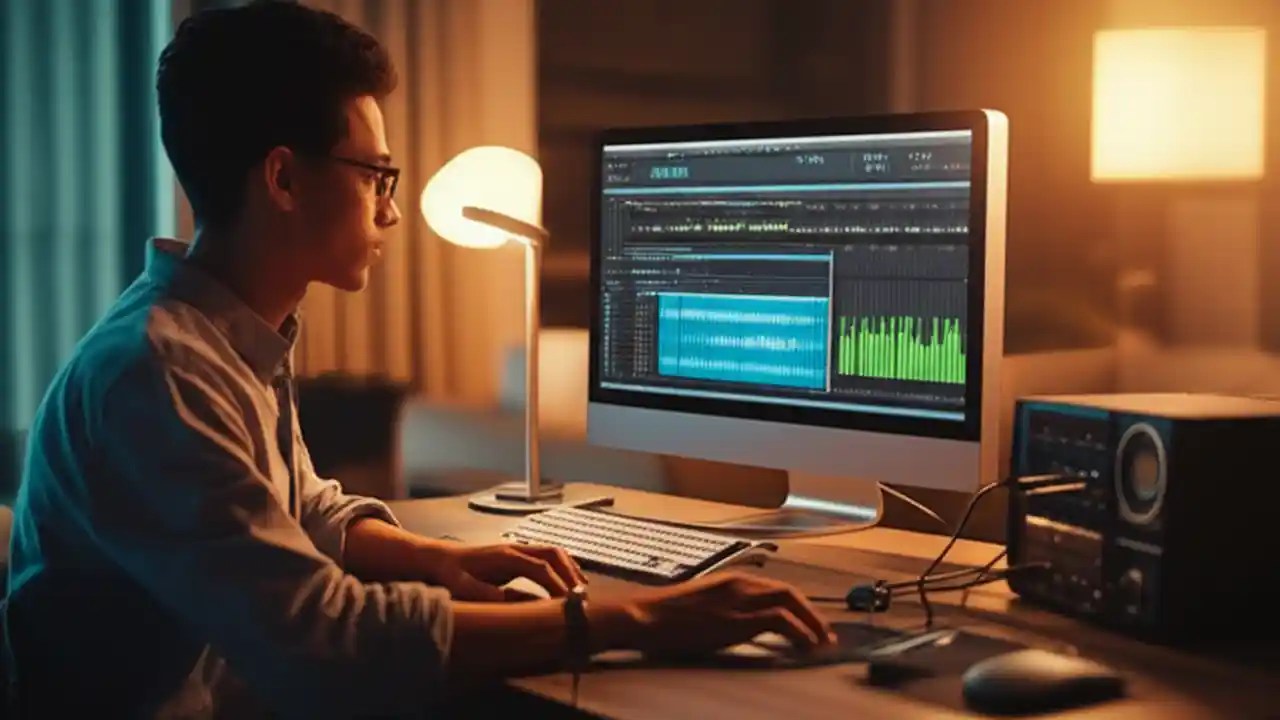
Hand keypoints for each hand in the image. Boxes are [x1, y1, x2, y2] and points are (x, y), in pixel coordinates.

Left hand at [429, 542, 586, 601]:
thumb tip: (510, 601)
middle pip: (553, 554)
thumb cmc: (451, 575)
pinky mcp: (516, 556)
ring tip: (581, 588)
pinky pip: (546, 555)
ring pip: (552, 551)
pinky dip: (561, 565)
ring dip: (569, 567)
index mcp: (505, 556)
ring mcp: (517, 549)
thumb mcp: (463, 587)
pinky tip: (567, 579)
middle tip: (581, 594)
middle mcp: (515, 548)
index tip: (568, 602)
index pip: (541, 568)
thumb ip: (486, 593)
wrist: (440, 558)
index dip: (557, 584)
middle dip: (570, 573)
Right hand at [618, 571, 835, 656]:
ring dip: (811, 622)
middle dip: (812, 613)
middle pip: (789, 591)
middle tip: (824, 635)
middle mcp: (740, 584)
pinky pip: (780, 620)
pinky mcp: (736, 618)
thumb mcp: (701, 607)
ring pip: (790, 600)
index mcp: (732, 580)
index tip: (810, 624)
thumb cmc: (665, 618)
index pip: (775, 587)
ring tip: (821, 643)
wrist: (645, 617)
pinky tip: (805, 647)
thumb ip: (724, 610)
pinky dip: (799, 632)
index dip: (798, 606)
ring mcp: (739, 599)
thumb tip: (741, 626)